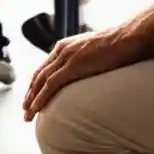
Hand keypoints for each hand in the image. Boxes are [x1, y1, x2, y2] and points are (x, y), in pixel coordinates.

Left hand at [23, 29, 141, 121]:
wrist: (128, 38)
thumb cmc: (118, 46)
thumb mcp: (94, 52)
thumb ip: (85, 60)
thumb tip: (85, 72)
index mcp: (66, 45)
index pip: (45, 67)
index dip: (36, 83)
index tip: (31, 96)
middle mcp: (62, 49)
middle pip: (39, 75)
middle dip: (30, 93)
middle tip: (25, 109)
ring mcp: (66, 57)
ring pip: (41, 81)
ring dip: (32, 99)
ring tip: (27, 115)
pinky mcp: (73, 66)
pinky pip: (51, 85)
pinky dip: (41, 98)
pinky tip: (36, 109)